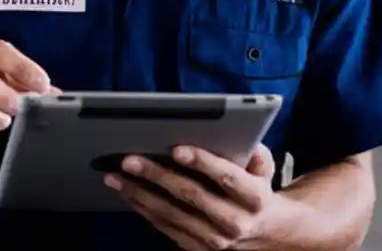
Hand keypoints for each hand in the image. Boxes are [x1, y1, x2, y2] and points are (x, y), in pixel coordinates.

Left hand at [106, 144, 288, 250]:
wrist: (265, 234)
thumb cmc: (256, 191)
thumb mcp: (265, 171)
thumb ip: (257, 154)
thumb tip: (244, 140)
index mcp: (254, 198)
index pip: (227, 178)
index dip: (202, 162)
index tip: (177, 149)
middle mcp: (234, 222)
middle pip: (191, 195)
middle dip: (157, 175)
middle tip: (130, 160)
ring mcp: (214, 240)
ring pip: (171, 213)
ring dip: (140, 194)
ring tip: (116, 177)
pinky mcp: (197, 249)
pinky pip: (165, 227)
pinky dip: (143, 209)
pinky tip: (127, 193)